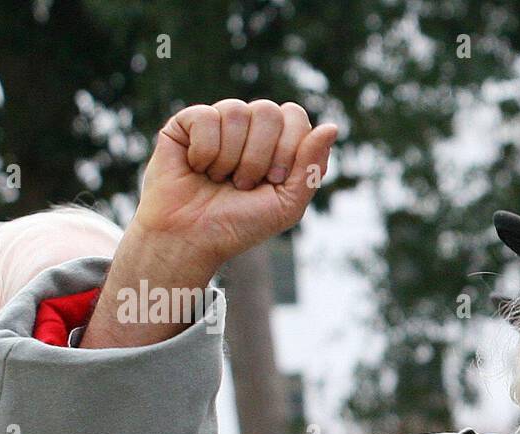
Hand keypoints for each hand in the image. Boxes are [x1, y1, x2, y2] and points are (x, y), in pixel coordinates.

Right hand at [79, 100, 335, 349]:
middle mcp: (249, 127)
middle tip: (244, 184)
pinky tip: (197, 167)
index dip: (287, 147)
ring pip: (236, 110)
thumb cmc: (241, 224)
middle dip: (259, 156)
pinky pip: (205, 116)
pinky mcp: (187, 123)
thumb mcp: (288, 204)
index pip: (294, 115)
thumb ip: (311, 167)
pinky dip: (205, 151)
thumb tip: (332, 127)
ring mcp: (218, 122)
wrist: (193, 238)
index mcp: (277, 142)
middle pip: (268, 110)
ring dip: (231, 157)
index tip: (273, 180)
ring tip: (220, 179)